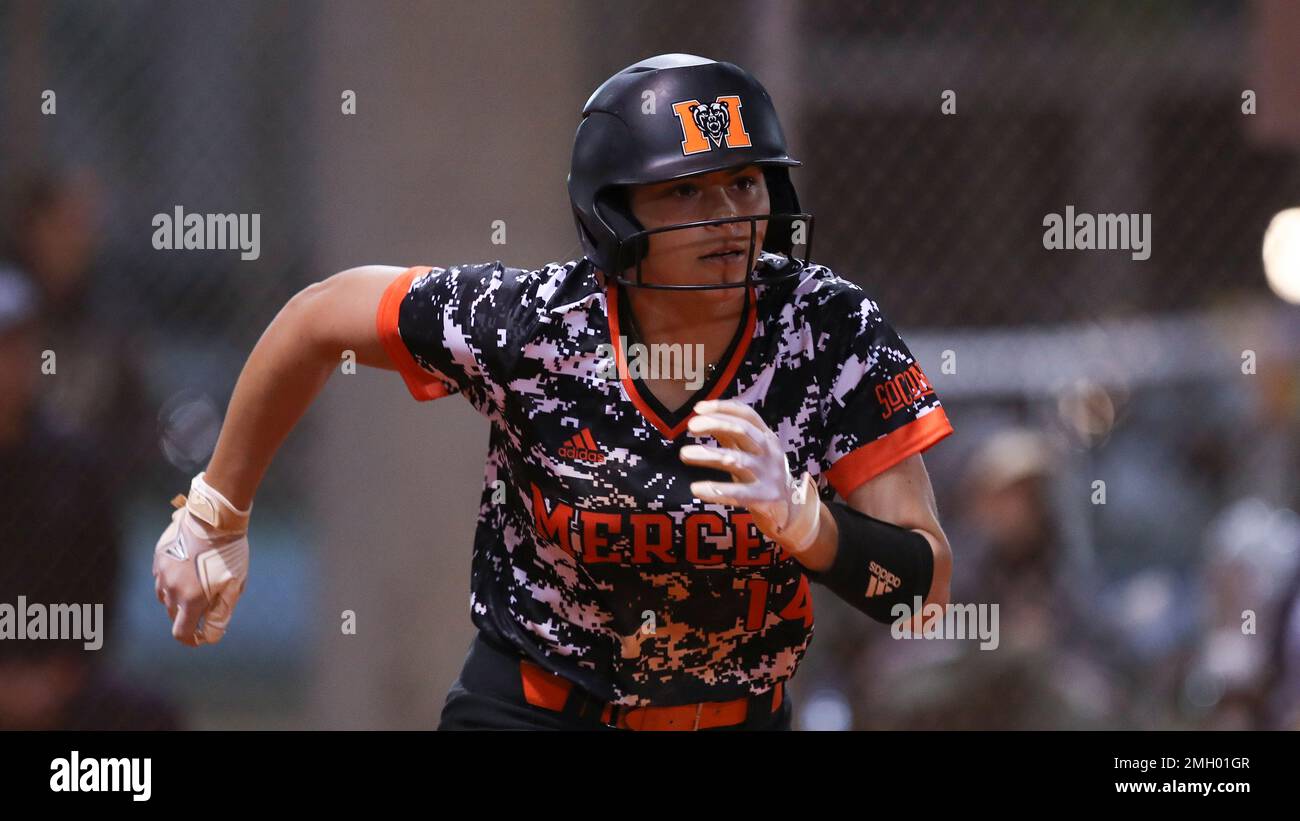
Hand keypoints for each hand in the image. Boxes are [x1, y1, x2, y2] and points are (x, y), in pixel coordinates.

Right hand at [152, 472, 250, 646]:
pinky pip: (161, 577)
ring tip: (196, 585)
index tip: (200, 637)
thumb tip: (210, 635)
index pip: (181, 632)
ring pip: (164, 596)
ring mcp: (161, 573)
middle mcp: (170, 589)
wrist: (213, 518)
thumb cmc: (229, 553)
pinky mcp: (158, 557)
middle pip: (173, 614)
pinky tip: (187, 570)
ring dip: (178, 598)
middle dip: (188, 616)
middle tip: (206, 605)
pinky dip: (172, 581)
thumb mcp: (234, 586)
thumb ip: (221, 613)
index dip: (190, 639)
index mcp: (189, 600)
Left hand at [678, 399, 820, 554]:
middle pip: (743, 430)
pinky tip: (697, 488)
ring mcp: (769, 475)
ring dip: (709, 455)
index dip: (723, 408)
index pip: (747, 414)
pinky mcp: (766, 498)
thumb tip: (702, 415)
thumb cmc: (762, 475)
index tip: (698, 409)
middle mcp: (770, 452)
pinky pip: (739, 493)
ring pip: (737, 460)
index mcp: (767, 437)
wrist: (789, 510)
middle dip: (716, 424)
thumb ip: (729, 434)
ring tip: (684, 454)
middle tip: (691, 427)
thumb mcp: (749, 451)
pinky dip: (717, 490)